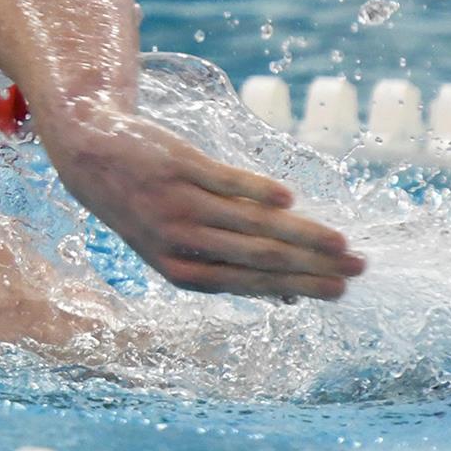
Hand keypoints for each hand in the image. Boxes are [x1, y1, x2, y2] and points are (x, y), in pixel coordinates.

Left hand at [42, 106, 365, 299]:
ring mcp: (178, 203)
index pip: (251, 284)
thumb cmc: (147, 207)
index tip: (340, 291)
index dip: (298, 287)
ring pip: (252, 223)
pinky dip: (260, 191)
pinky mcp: (179, 167)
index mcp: (181, 270)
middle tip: (357, 267)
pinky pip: (227, 182)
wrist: (93, 154)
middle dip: (314, 265)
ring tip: (341, 239)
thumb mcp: (175, 247)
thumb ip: (225, 267)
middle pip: (260, 257)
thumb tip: (291, 296)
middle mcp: (179, 241)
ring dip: (302, 232)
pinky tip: (291, 199)